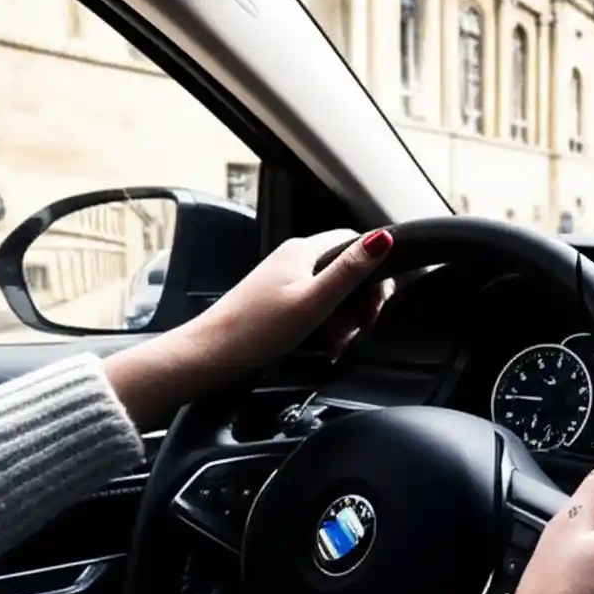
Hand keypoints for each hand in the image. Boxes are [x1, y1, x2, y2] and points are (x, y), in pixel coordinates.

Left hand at [105, 229, 393, 425]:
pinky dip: (325, 327)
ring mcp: (286, 280)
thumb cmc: (257, 330)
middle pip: (348, 272)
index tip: (376, 303)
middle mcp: (295, 260)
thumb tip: (384, 237)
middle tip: (354, 329)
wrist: (209, 356)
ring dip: (343, 320)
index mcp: (304, 251)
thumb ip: (350, 270)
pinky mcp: (280, 302)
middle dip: (359, 304)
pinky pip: (317, 308)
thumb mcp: (314, 300)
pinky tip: (322, 346)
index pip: (356, 243)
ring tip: (334, 343)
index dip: (375, 271)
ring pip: (334, 293)